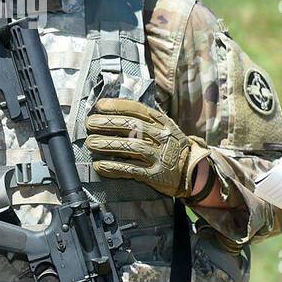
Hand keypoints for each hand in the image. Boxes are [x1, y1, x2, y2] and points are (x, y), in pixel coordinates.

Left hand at [85, 98, 209, 198]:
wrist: (191, 171)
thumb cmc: (171, 146)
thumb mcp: (165, 128)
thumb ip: (146, 119)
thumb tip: (116, 107)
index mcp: (163, 123)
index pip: (138, 110)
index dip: (117, 106)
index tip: (100, 106)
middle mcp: (162, 137)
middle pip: (132, 127)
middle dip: (108, 124)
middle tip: (90, 124)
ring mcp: (160, 156)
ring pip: (130, 147)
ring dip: (108, 144)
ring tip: (91, 143)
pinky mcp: (155, 175)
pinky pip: (131, 170)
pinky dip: (114, 167)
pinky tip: (100, 164)